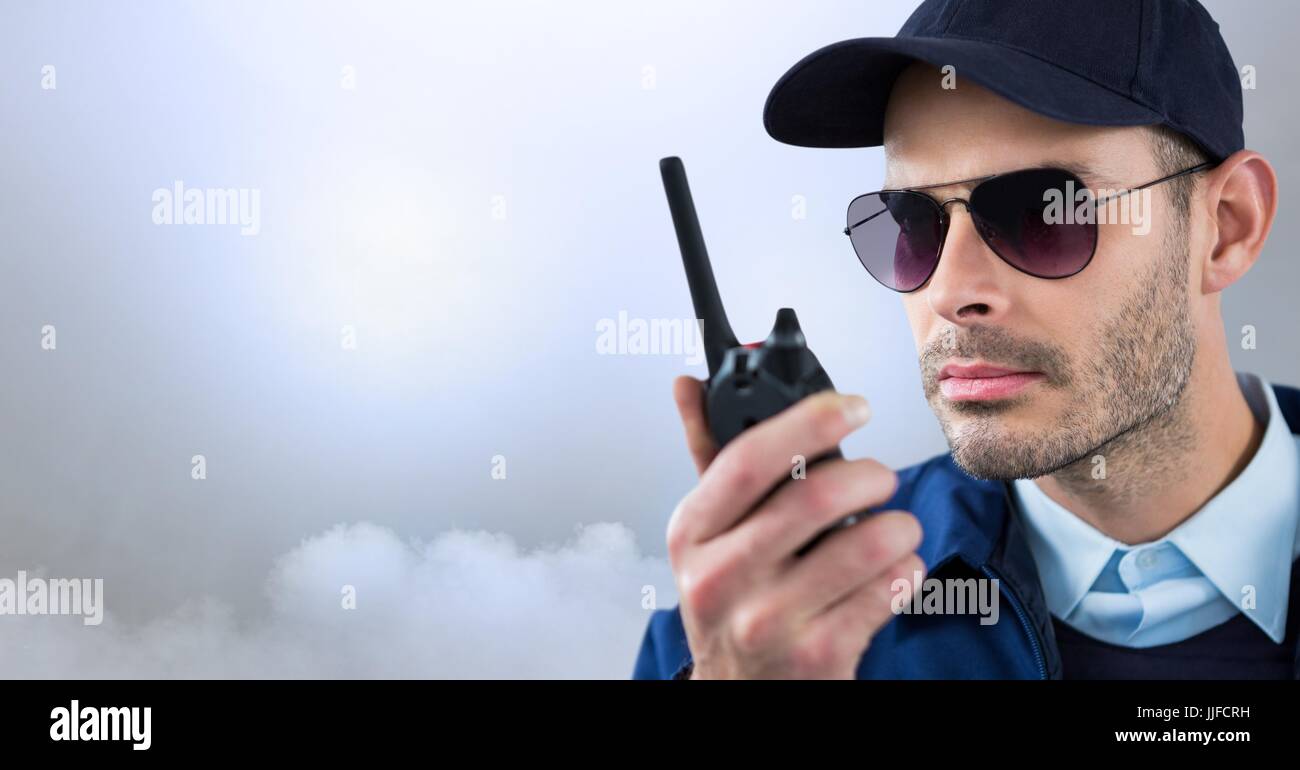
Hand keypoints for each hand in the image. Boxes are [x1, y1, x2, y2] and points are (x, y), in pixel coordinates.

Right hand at [667, 376, 924, 678]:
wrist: (740, 693)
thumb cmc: (733, 599)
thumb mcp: (709, 534)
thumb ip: (709, 455)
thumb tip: (688, 383)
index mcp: (691, 533)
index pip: (747, 459)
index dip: (808, 421)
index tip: (851, 406)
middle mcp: (720, 579)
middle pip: (816, 497)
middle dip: (870, 476)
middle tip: (881, 479)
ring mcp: (768, 621)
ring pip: (866, 542)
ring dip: (899, 526)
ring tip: (894, 528)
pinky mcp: (819, 656)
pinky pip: (890, 588)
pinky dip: (906, 570)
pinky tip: (890, 572)